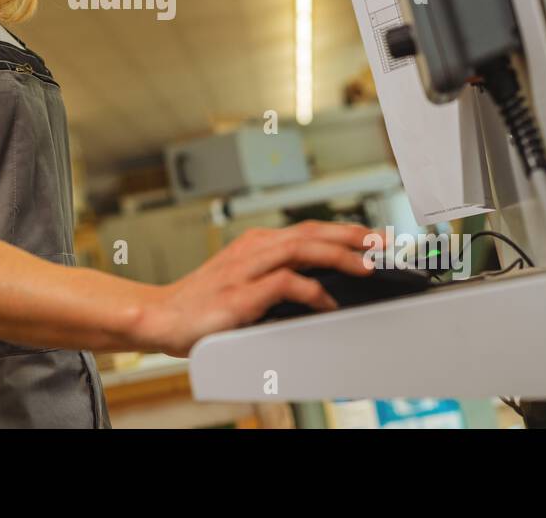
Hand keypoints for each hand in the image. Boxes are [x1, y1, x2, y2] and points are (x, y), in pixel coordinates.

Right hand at [134, 221, 382, 356]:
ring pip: (302, 249)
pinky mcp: (240, 294)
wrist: (161, 316)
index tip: (374, 239)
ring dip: (340, 256)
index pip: (308, 229)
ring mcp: (245, 269)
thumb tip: (322, 286)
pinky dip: (311, 290)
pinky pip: (284, 284)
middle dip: (352, 236)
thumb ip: (278, 278)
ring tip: (367, 266)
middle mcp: (252, 249)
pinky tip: (327, 302)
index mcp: (255, 244)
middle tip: (384, 243)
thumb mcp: (245, 283)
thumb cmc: (203, 305)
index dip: (344, 232)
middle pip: (311, 232)